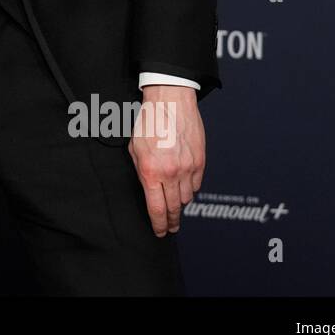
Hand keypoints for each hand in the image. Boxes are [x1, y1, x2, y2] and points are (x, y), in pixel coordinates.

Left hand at [128, 86, 204, 236]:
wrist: (170, 102)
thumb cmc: (148, 122)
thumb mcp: (134, 150)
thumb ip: (141, 173)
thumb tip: (148, 190)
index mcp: (151, 172)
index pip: (157, 209)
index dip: (159, 225)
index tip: (160, 232)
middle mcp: (171, 173)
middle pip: (174, 208)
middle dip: (172, 221)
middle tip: (170, 227)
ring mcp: (188, 168)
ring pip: (187, 198)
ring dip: (180, 203)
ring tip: (174, 203)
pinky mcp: (200, 162)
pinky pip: (197, 185)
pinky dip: (190, 188)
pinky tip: (183, 185)